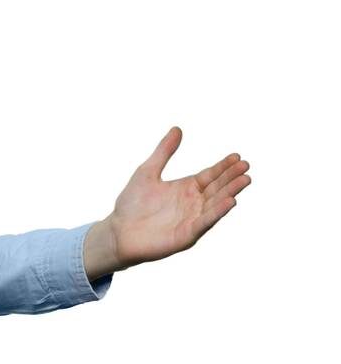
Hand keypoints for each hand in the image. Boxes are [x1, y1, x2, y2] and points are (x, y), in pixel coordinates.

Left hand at [103, 126, 250, 269]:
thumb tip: (177, 128)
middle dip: (232, 178)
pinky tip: (230, 201)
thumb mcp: (147, 172)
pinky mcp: (186, 235)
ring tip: (245, 180)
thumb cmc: (131, 204)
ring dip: (230, 193)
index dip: (223, 166)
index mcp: (186, 188)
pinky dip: (217, 212)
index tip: (237, 156)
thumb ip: (163, 152)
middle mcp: (193, 203)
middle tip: (245, 166)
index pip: (210, 175)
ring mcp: (191, 220)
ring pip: (215, 204)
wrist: (117, 231)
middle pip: (217, 188)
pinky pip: (204, 222)